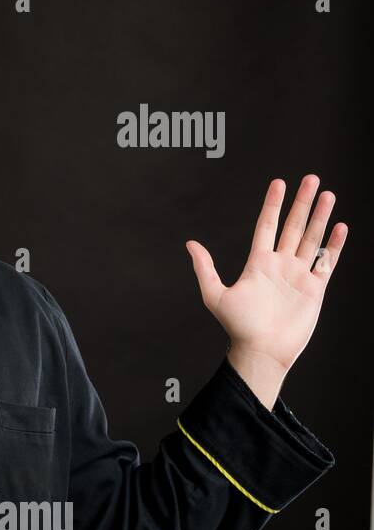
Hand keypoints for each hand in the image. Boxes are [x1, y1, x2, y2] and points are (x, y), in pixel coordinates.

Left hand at [186, 175, 347, 383]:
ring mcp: (298, 275)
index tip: (279, 183)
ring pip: (311, 239)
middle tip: (311, 179)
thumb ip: (205, 268)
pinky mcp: (314, 289)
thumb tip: (190, 243)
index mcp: (258, 263)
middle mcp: (279, 265)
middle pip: (293, 226)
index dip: (273, 204)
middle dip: (302, 203)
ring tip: (327, 194)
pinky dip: (334, 245)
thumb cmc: (238, 326)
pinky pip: (327, 262)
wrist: (262, 350)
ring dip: (320, 217)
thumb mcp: (215, 294)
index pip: (267, 226)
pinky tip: (339, 227)